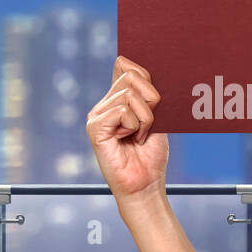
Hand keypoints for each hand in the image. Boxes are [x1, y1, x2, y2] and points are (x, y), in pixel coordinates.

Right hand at [86, 56, 168, 206]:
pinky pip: (123, 111)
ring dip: (146, 119)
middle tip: (149, 125)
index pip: (125, 66)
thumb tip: (138, 67)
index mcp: (117, 99)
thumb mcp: (156, 117)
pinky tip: (130, 140)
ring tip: (139, 136)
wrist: (146, 184)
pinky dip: (135, 126)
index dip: (143, 73)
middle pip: (131, 77)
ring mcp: (97, 115)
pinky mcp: (94, 127)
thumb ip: (148, 93)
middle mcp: (104, 104)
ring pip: (130, 95)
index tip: (155, 94)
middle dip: (151, 100)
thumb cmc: (151, 155)